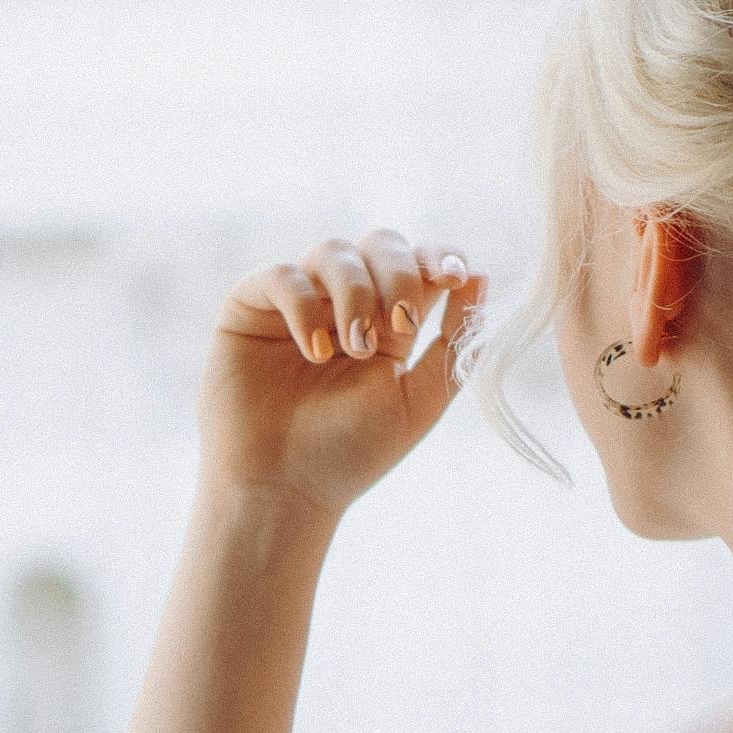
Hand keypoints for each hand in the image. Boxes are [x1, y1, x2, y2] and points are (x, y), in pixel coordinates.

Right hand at [205, 230, 474, 516]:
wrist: (284, 488)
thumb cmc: (351, 452)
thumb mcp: (417, 400)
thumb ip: (451, 342)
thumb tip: (482, 279)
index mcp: (389, 321)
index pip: (419, 262)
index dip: (439, 255)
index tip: (453, 276)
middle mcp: (344, 303)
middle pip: (381, 244)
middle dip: (399, 276)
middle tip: (400, 326)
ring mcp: (298, 301)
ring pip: (334, 251)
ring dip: (356, 293)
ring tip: (355, 348)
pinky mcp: (250, 306)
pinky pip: (282, 274)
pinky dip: (305, 304)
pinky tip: (315, 351)